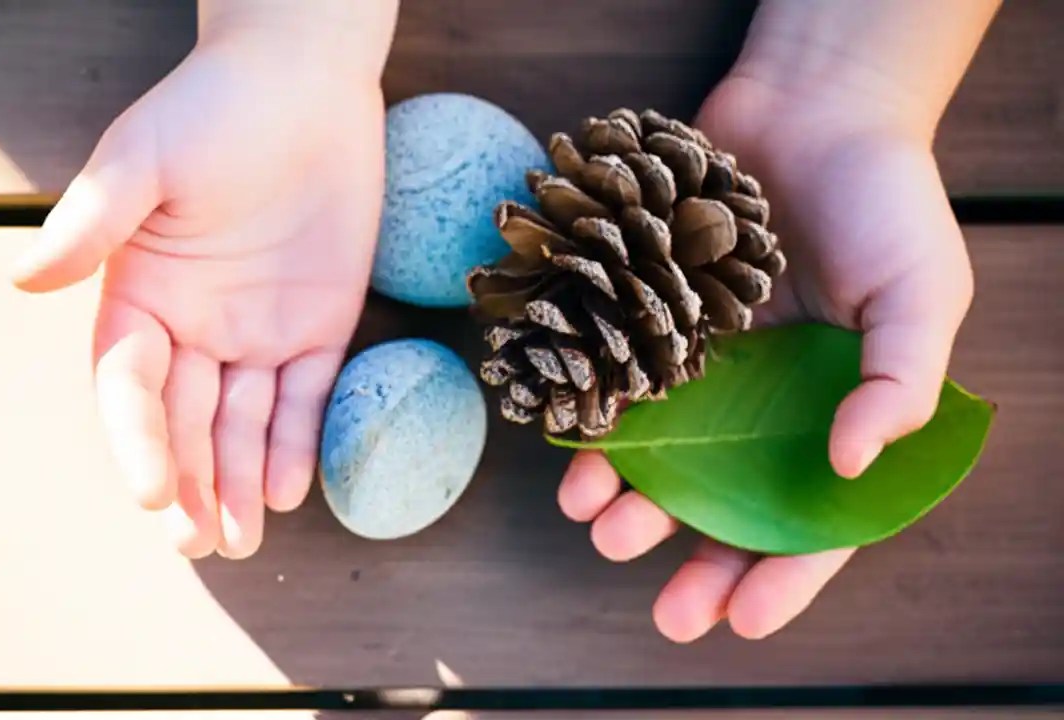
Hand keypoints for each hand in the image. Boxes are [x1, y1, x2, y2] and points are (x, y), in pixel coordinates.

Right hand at [11, 32, 386, 558]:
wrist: (304, 82)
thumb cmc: (213, 110)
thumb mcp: (142, 160)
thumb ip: (93, 224)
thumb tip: (23, 279)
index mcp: (139, 295)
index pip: (131, 386)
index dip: (140, 442)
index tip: (152, 495)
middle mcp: (193, 326)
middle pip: (186, 423)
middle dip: (192, 485)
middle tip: (200, 544)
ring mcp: (256, 331)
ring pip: (244, 424)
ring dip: (241, 483)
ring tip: (242, 540)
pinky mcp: (317, 326)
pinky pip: (307, 396)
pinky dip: (299, 441)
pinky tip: (290, 489)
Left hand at [558, 73, 973, 640]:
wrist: (807, 109)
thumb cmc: (882, 200)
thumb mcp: (922, 292)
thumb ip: (900, 380)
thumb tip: (852, 466)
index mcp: (837, 412)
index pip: (817, 518)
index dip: (784, 574)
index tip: (744, 619)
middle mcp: (766, 405)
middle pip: (730, 507)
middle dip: (697, 565)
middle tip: (668, 613)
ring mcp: (706, 369)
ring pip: (664, 462)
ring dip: (633, 505)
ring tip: (603, 524)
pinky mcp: (650, 325)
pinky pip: (620, 391)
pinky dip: (597, 427)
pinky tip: (575, 451)